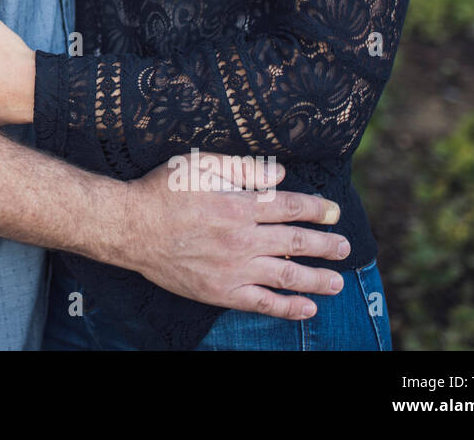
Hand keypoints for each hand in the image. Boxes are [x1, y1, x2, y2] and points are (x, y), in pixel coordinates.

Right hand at [102, 152, 350, 319]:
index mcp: (238, 205)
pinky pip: (261, 303)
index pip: (290, 207)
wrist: (128, 227)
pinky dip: (287, 307)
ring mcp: (232, 268)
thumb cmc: (161, 191)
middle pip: (295, 242)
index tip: (334, 212)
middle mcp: (241, 238)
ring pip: (286, 275)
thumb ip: (242, 168)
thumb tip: (279, 175)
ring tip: (337, 281)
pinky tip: (307, 308)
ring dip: (317, 279)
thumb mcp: (200, 165)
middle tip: (344, 247)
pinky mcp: (219, 291)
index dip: (317, 209)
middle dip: (325, 245)